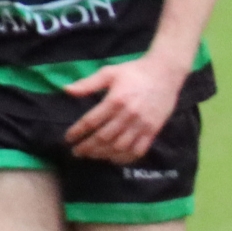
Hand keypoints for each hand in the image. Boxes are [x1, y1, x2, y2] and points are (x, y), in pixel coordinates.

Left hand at [62, 53, 183, 162]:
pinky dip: (124, 158)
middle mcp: (128, 115)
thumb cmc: (135, 72)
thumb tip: (66, 90)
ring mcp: (142, 124)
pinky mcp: (153, 130)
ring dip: (103, 154)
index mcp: (116, 100)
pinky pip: (138, 150)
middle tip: (77, 152)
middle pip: (103, 137)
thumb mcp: (109, 72)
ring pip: (119, 146)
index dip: (77, 132)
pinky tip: (114, 158)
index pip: (91, 121)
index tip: (68, 139)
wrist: (165, 73)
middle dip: (87, 147)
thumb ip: (88, 83)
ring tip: (92, 155)